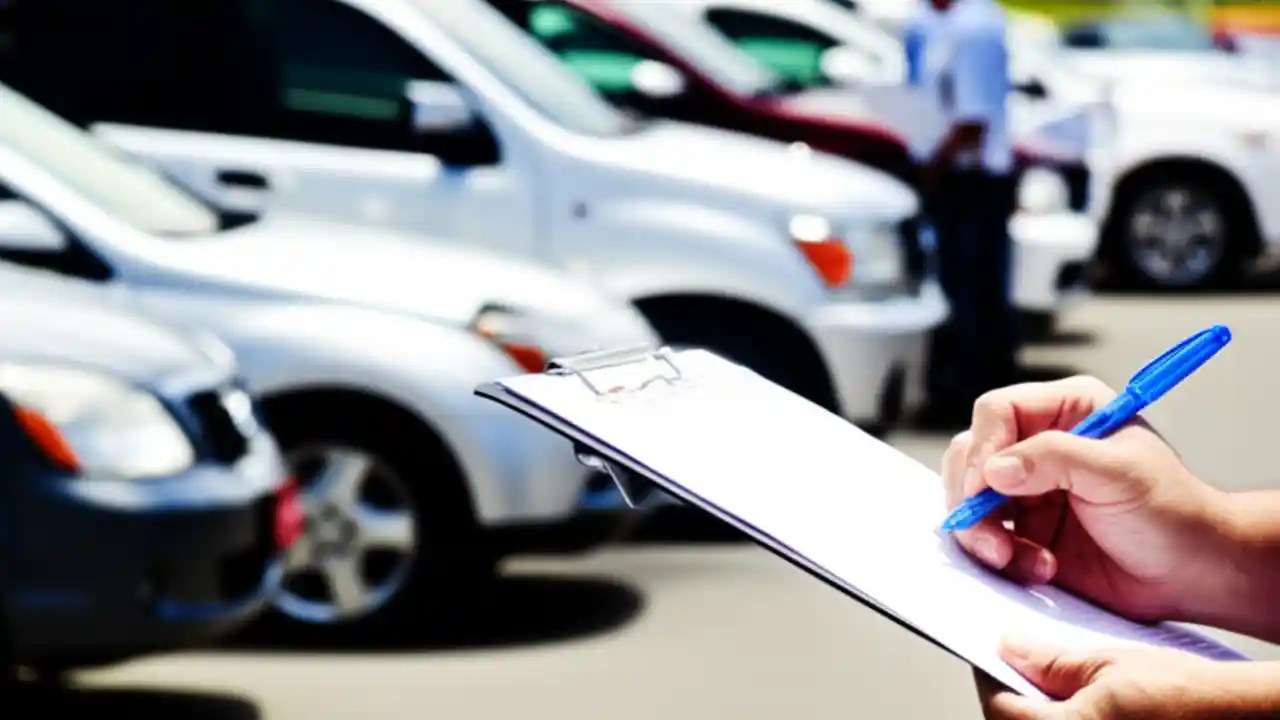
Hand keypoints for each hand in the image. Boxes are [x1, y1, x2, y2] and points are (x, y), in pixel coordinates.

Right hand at [942, 376, 1238, 623]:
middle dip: (972, 499)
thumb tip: (993, 469)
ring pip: (968, 499)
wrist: (1190, 575)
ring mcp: (1027, 488)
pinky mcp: (1023, 530)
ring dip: (982, 534)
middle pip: (971, 455)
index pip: (998, 412)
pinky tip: (1040, 569)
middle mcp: (1039, 444)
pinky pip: (984, 537)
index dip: (985, 448)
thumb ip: (1054, 460)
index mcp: (1066, 409)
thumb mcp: (1118, 474)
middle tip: (989, 536)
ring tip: (1013, 559)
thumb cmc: (1171, 512)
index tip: (985, 488)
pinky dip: (1000, 558)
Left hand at [976, 638, 1279, 718]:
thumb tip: (1011, 648)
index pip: (999, 707)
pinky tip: (1084, 707)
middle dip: (1015, 699)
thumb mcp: (1113, 664)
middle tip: (1022, 669)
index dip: (992, 676)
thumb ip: (1053, 661)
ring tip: (1058, 687)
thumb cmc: (1191, 699)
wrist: (1243, 719)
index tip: (995, 655)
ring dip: (1041, 714)